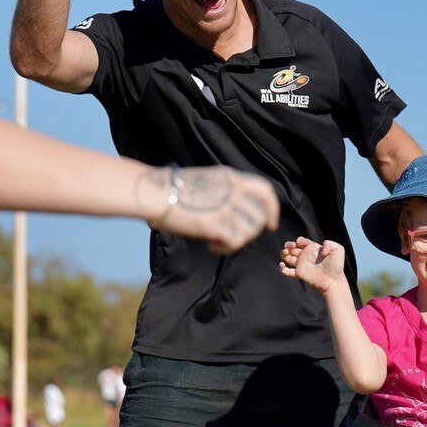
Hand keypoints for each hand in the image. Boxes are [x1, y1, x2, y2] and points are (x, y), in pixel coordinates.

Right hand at [161, 167, 278, 254]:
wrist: (153, 192)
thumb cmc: (173, 190)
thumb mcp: (207, 183)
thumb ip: (224, 192)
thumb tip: (236, 213)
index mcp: (231, 178)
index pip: (266, 190)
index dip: (273, 209)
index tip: (271, 225)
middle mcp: (232, 190)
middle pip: (260, 217)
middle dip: (251, 232)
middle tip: (232, 237)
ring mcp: (224, 207)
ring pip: (250, 232)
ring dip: (236, 242)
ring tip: (217, 241)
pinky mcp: (213, 223)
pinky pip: (235, 242)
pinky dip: (225, 248)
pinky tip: (210, 245)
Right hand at [279, 236, 345, 292]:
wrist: (334, 280)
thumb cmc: (337, 266)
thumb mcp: (338, 250)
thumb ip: (330, 244)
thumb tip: (320, 251)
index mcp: (312, 248)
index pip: (301, 241)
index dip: (299, 240)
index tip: (302, 243)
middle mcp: (305, 256)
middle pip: (291, 248)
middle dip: (288, 245)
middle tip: (291, 247)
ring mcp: (301, 265)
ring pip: (287, 257)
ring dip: (283, 253)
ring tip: (286, 253)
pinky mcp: (299, 273)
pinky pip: (287, 272)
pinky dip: (281, 268)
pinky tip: (281, 265)